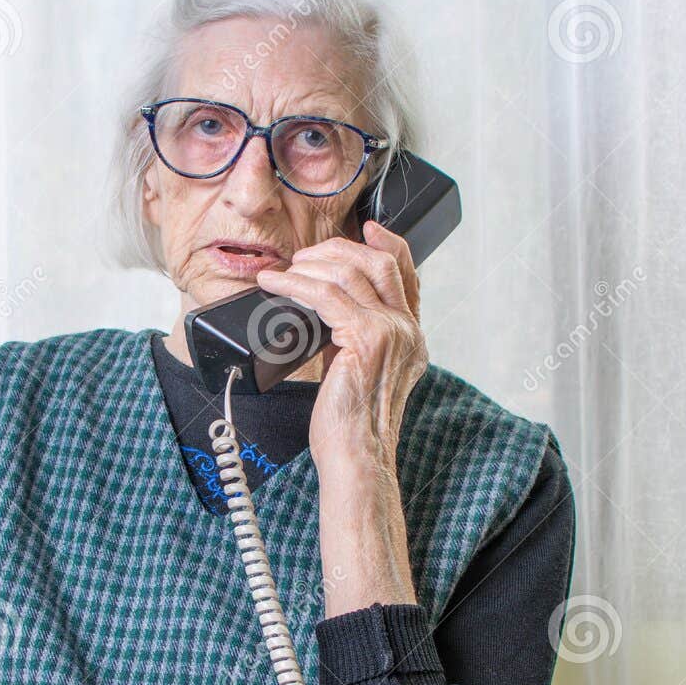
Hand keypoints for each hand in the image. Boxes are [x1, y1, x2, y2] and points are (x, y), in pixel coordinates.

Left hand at [255, 220, 426, 470]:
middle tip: (305, 256)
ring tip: (285, 272)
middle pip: (379, 261)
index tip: (366, 228)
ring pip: (351, 272)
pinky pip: (325, 294)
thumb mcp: (359, 373)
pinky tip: (274, 284)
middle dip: (338, 249)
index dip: (387, 243)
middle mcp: (407, 331)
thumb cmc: (350, 426)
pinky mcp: (365, 339)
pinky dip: (294, 284)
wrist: (357, 456)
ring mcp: (390, 332)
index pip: (406, 273)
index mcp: (410, 337)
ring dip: (311, 264)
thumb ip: (354, 339)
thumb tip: (322, 311)